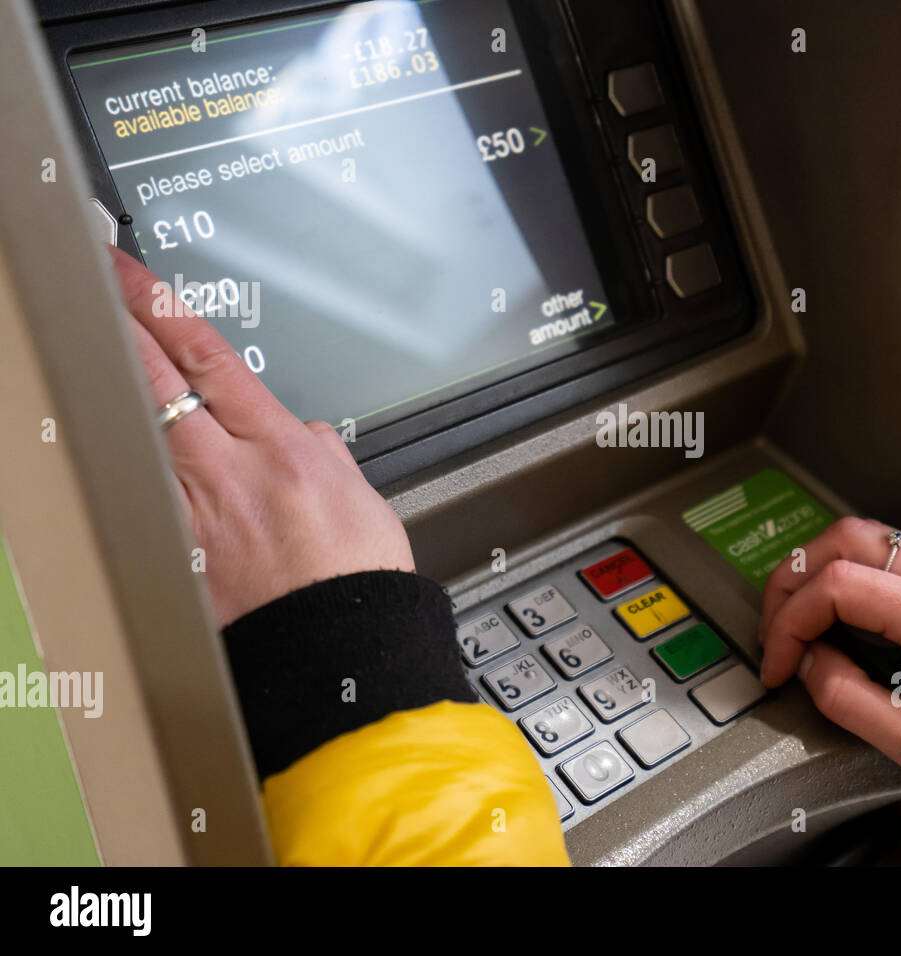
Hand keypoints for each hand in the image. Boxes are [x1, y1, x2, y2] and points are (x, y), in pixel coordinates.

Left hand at [109, 247, 414, 626]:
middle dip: (116, 325)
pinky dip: (126, 466)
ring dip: (110, 389)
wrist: (340, 655)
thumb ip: (327, 456)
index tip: (130, 276)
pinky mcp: (177, 556)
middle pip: (154, 381)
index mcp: (281, 450)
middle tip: (87, 286)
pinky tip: (105, 447)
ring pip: (134, 433)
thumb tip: (308, 436)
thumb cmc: (357, 585)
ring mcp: (193, 515)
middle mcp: (228, 474)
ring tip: (88, 355)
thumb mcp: (363, 500)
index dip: (159, 306)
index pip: (207, 357)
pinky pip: (143, 496)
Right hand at [759, 518, 900, 809]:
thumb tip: (806, 662)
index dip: (792, 620)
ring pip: (871, 535)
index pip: (840, 584)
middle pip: (849, 537)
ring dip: (823, 567)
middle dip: (795, 576)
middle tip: (775, 624)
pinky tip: (842, 613)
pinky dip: (854, 573)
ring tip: (801, 615)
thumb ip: (844, 697)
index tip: (780, 660)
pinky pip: (895, 555)